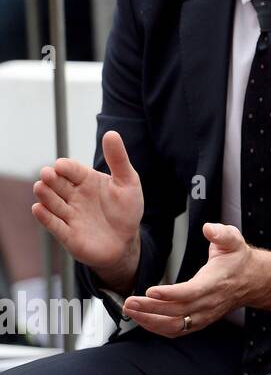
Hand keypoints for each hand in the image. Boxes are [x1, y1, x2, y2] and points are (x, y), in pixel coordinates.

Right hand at [31, 131, 141, 292]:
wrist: (126, 241)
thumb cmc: (126, 209)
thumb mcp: (128, 182)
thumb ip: (118, 159)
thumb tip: (111, 133)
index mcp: (86, 180)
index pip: (71, 170)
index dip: (66, 167)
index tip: (61, 165)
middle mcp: (74, 196)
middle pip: (57, 184)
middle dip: (51, 179)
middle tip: (48, 174)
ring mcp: (69, 215)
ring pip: (52, 202)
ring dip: (46, 195)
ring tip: (41, 187)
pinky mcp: (67, 234)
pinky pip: (53, 225)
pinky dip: (45, 217)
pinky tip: (38, 209)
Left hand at [122, 223, 256, 336]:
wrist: (252, 280)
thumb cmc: (238, 260)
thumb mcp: (233, 240)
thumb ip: (221, 233)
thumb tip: (208, 228)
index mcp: (215, 283)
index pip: (191, 292)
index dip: (171, 294)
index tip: (151, 291)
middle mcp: (209, 302)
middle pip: (177, 311)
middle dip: (150, 309)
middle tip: (130, 301)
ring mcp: (204, 315)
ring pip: (174, 325)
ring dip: (150, 320)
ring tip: (131, 310)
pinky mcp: (199, 321)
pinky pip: (176, 330)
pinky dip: (157, 328)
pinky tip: (142, 319)